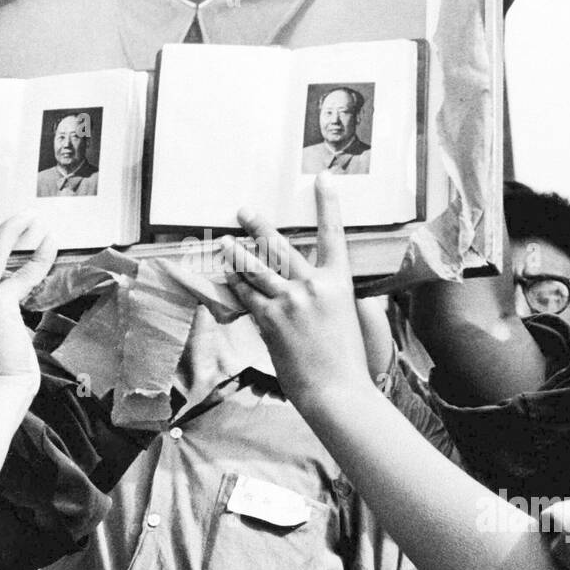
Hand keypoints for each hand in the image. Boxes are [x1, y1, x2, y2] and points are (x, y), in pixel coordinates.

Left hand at [221, 176, 372, 410]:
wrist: (337, 391)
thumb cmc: (345, 361)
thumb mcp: (345, 319)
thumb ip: (326, 297)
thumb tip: (311, 289)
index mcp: (338, 283)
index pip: (334, 234)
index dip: (328, 203)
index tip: (324, 178)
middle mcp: (313, 286)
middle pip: (280, 247)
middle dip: (258, 226)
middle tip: (243, 211)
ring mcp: (290, 302)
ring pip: (256, 268)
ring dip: (236, 253)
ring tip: (225, 242)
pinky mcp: (270, 321)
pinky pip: (247, 296)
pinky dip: (236, 284)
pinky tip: (227, 276)